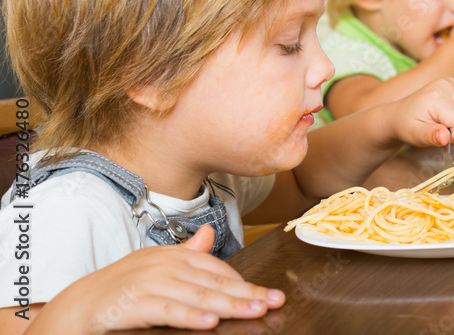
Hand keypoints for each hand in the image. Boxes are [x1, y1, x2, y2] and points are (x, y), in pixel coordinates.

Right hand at [31, 225, 282, 332]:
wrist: (75, 308)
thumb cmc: (118, 290)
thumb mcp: (154, 269)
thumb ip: (185, 255)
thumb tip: (209, 236)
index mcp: (173, 256)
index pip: (217, 269)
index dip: (245, 284)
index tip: (269, 296)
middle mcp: (165, 264)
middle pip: (215, 281)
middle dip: (248, 293)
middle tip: (274, 302)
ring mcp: (149, 281)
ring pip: (199, 294)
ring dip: (230, 304)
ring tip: (255, 311)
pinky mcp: (134, 302)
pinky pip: (169, 310)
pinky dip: (191, 315)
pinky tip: (210, 322)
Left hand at [388, 78, 453, 147]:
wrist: (400, 114)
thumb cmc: (407, 125)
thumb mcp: (415, 135)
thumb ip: (430, 136)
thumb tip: (445, 138)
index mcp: (436, 96)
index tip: (442, 138)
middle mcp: (447, 85)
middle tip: (443, 133)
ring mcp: (453, 83)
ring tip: (445, 125)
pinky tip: (450, 117)